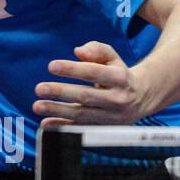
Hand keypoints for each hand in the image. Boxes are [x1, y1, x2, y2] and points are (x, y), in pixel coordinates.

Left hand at [33, 41, 147, 125]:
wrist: (142, 98)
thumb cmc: (118, 73)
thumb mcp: (112, 57)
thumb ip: (97, 49)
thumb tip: (78, 51)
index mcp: (120, 78)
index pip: (93, 73)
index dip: (72, 69)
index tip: (51, 66)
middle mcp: (118, 99)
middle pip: (86, 96)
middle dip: (61, 92)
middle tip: (39, 88)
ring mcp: (112, 117)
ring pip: (82, 114)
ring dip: (58, 111)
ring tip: (37, 105)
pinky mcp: (105, 128)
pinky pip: (82, 129)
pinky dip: (63, 128)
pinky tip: (46, 123)